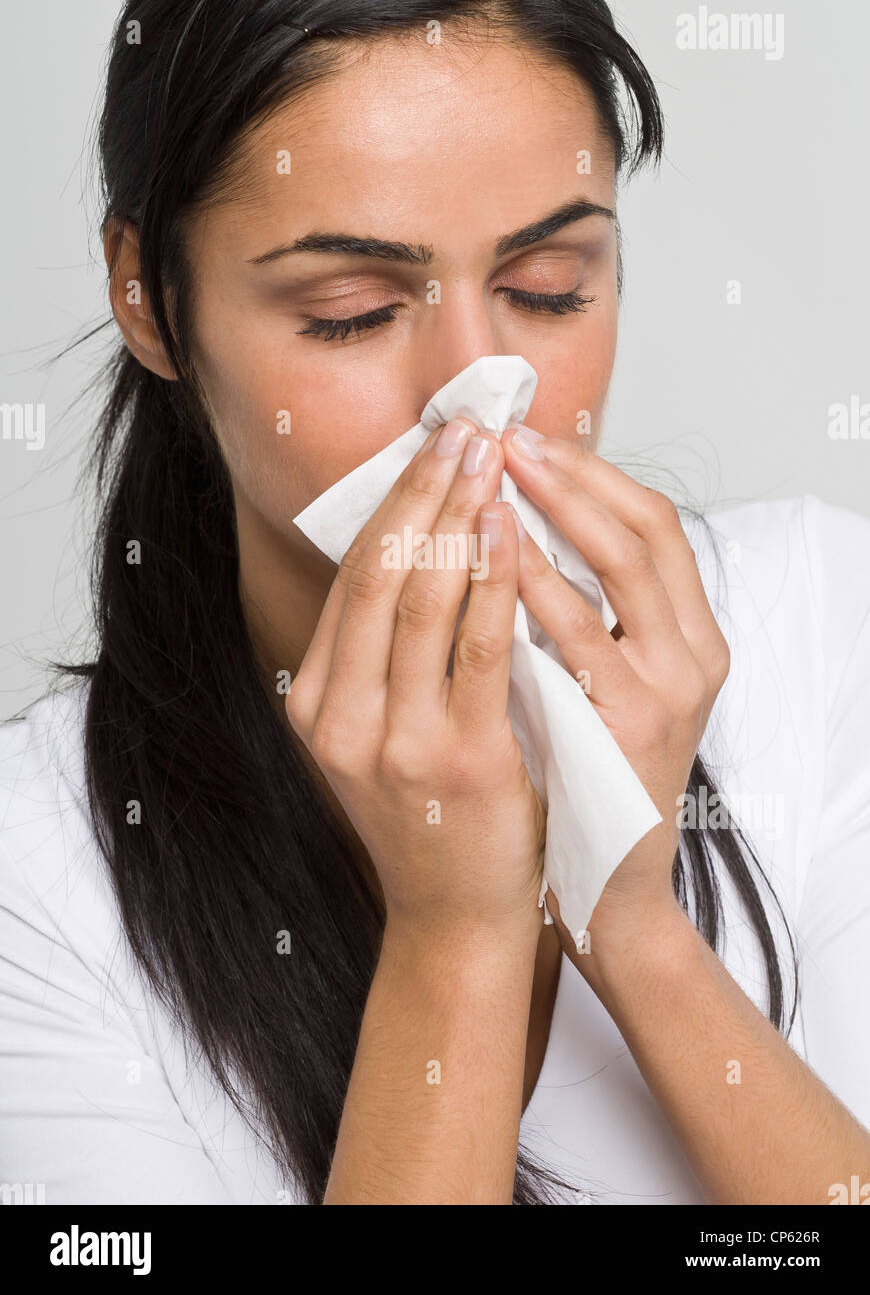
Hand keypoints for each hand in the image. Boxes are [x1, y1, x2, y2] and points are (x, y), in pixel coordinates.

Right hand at [286, 418, 545, 943]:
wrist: (457, 920)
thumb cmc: (433, 817)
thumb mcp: (384, 734)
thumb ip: (387, 659)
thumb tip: (422, 551)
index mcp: (316, 703)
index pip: (352, 579)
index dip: (393, 505)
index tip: (431, 447)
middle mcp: (340, 718)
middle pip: (378, 575)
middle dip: (423, 492)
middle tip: (463, 430)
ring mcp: (393, 741)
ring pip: (420, 600)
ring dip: (457, 518)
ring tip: (491, 459)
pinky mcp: (458, 760)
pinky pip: (478, 649)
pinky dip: (494, 581)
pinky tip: (512, 530)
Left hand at [501, 425, 730, 964]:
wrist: (606, 884)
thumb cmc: (588, 775)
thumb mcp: (602, 686)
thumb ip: (580, 619)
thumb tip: (514, 532)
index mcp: (694, 640)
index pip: (656, 525)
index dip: (593, 474)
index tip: (529, 439)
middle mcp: (695, 659)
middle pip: (644, 531)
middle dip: (570, 475)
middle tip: (506, 437)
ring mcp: (669, 694)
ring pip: (618, 571)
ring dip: (553, 512)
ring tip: (494, 472)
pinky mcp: (630, 732)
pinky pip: (576, 641)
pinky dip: (535, 587)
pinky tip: (491, 553)